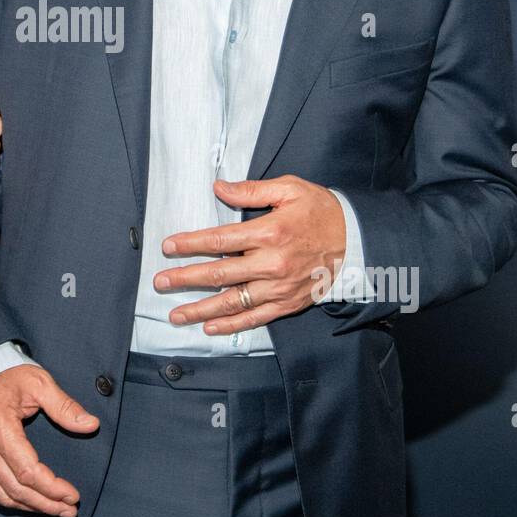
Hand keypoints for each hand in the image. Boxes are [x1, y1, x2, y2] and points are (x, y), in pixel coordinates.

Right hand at [0, 365, 99, 516]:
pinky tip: (31, 503)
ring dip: (31, 507)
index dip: (53, 488)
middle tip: (70, 510)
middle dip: (46, 503)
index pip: (28, 471)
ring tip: (56, 511)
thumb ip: (65, 406)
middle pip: (16, 489)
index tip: (73, 495)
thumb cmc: (8, 376)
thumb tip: (91, 425)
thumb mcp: (39, 383)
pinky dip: (12, 501)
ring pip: (2, 494)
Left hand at [153, 175, 346, 333]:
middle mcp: (271, 263)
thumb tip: (218, 188)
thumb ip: (251, 191)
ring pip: (233, 301)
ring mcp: (279, 287)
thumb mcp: (289, 189)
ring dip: (201, 309)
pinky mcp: (288, 303)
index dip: (190, 243)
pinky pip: (255, 318)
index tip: (168, 247)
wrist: (356, 240)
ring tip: (176, 315)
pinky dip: (231, 325)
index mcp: (268, 232)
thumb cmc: (321, 211)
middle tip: (160, 282)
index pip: (219, 239)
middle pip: (219, 273)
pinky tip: (210, 327)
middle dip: (185, 278)